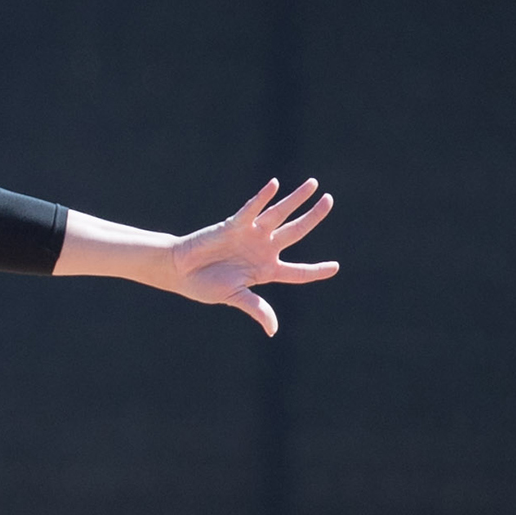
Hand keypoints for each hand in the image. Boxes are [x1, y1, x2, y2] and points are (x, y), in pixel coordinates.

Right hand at [167, 178, 337, 335]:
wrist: (179, 270)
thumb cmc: (205, 285)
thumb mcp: (234, 297)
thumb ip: (256, 308)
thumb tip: (273, 330)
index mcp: (266, 270)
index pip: (297, 271)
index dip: (316, 270)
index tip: (335, 267)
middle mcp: (263, 249)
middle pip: (296, 232)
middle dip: (313, 216)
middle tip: (329, 200)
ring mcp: (250, 235)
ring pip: (279, 214)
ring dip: (295, 199)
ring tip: (312, 184)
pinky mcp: (234, 224)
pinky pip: (252, 209)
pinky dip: (262, 198)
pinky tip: (275, 185)